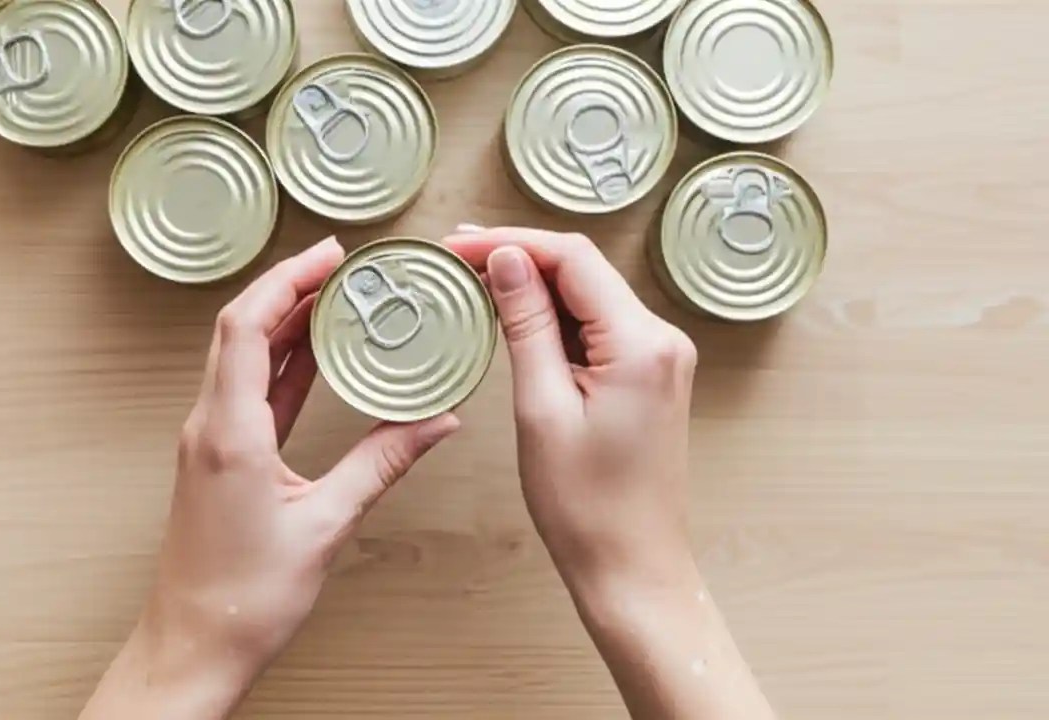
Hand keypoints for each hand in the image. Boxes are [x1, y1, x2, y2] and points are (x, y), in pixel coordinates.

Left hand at [81, 238, 460, 719]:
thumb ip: (382, 463)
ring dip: (284, 321)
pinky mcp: (220, 459)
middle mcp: (210, 426)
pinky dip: (282, 364)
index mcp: (229, 432)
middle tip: (340, 265)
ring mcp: (210, 441)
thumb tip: (434, 424)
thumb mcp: (327, 524)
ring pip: (242, 357)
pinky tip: (314, 356)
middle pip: (240, 329)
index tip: (329, 254)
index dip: (287, 278)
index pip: (247, 326)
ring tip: (334, 298)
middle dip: (289, 286)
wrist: (194, 645)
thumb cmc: (245, 596)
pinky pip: (249, 391)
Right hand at [446, 227, 698, 593]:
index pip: (573, 258)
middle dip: (520, 257)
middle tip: (455, 258)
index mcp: (641, 343)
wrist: (632, 567)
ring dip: (535, 287)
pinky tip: (514, 319)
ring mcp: (659, 358)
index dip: (511, 242)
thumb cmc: (586, 505)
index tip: (457, 246)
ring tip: (473, 283)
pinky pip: (598, 329)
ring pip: (589, 297)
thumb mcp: (542, 407)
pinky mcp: (648, 377)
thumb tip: (507, 261)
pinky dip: (555, 319)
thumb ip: (526, 326)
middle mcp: (661, 340)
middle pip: (583, 270)